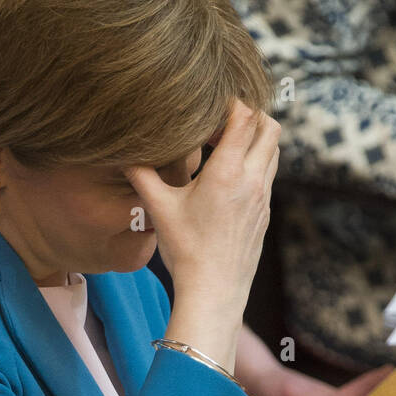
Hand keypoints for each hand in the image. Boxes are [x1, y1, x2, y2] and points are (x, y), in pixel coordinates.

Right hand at [125, 99, 279, 306]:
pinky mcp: (265, 214)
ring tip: (224, 149)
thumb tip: (122, 155)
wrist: (213, 291)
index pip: (246, 117)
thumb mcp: (159, 209)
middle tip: (222, 124)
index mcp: (229, 171)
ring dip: (255, 140)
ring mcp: (263, 197)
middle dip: (251, 116)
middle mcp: (253, 180)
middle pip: (271, 127)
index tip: (210, 110)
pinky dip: (255, 164)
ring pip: (273, 151)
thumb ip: (142, 176)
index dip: (232, 104)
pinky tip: (229, 178)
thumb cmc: (186, 251)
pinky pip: (268, 175)